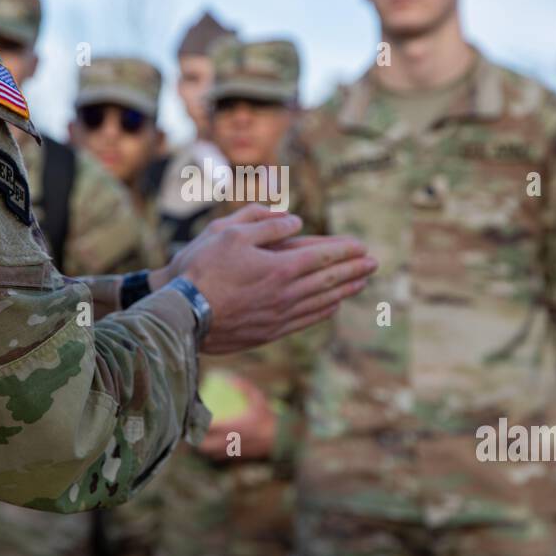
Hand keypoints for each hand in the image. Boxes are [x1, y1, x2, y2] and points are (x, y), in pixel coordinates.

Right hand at [150, 204, 375, 354]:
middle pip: (328, 281)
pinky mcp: (268, 334)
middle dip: (353, 270)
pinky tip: (332, 306)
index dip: (344, 251)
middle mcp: (285, 295)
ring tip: (361, 283)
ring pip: (321, 303)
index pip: (322, 257)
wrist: (180, 314)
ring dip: (344, 291)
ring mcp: (278, 317)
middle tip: (374, 263)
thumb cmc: (201, 267)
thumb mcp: (230, 231)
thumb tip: (294, 221)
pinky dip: (324, 312)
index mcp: (279, 267)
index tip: (362, 246)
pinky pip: (306, 321)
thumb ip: (266, 223)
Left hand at [197, 377, 276, 460]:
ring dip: (202, 446)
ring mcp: (232, 450)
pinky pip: (219, 457)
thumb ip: (243, 387)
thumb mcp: (257, 398)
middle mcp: (229, 440)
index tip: (191, 416)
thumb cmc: (269, 417)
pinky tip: (213, 446)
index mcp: (231, 427)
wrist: (281, 438)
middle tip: (191, 429)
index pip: (206, 427)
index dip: (196, 423)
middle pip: (203, 444)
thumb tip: (230, 378)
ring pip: (210, 453)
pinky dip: (212, 452)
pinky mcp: (237, 456)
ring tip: (199, 438)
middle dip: (194, 438)